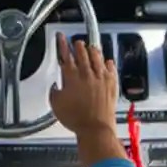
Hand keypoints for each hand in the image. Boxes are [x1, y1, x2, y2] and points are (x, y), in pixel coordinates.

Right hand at [49, 33, 126, 166]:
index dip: (62, 44)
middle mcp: (87, 74)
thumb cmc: (77, 119)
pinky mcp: (111, 84)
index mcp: (72, 77)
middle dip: (78, 45)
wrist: (95, 128)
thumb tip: (56, 87)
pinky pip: (111, 68)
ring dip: (93, 50)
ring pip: (97, 57)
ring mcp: (101, 78)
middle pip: (82, 53)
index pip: (66, 55)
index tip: (61, 37)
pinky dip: (108, 63)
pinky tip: (107, 61)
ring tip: (91, 47)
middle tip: (76, 42)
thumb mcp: (56, 105)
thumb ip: (55, 92)